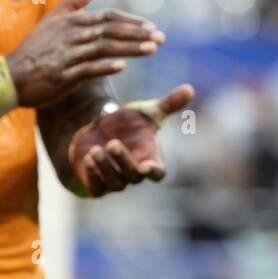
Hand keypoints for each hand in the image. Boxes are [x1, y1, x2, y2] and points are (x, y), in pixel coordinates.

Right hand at [8, 0, 164, 107]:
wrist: (9, 77)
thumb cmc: (34, 49)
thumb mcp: (52, 20)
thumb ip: (73, 2)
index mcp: (73, 23)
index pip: (108, 17)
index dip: (131, 21)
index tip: (151, 27)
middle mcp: (72, 36)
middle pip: (111, 31)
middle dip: (138, 33)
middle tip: (162, 37)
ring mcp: (67, 56)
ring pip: (103, 48)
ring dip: (130, 48)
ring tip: (152, 49)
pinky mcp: (62, 75)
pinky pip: (86, 70)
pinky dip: (104, 67)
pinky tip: (122, 67)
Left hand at [71, 85, 194, 196]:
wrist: (99, 133)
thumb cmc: (129, 124)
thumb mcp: (147, 112)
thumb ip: (169, 104)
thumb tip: (190, 89)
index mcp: (151, 159)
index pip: (158, 173)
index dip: (154, 171)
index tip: (146, 166)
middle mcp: (135, 173)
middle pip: (133, 176)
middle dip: (123, 160)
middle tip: (112, 143)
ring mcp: (116, 181)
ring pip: (115, 183)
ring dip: (105, 167)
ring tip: (95, 149)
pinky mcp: (97, 185)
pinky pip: (97, 189)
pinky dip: (93, 176)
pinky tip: (88, 158)